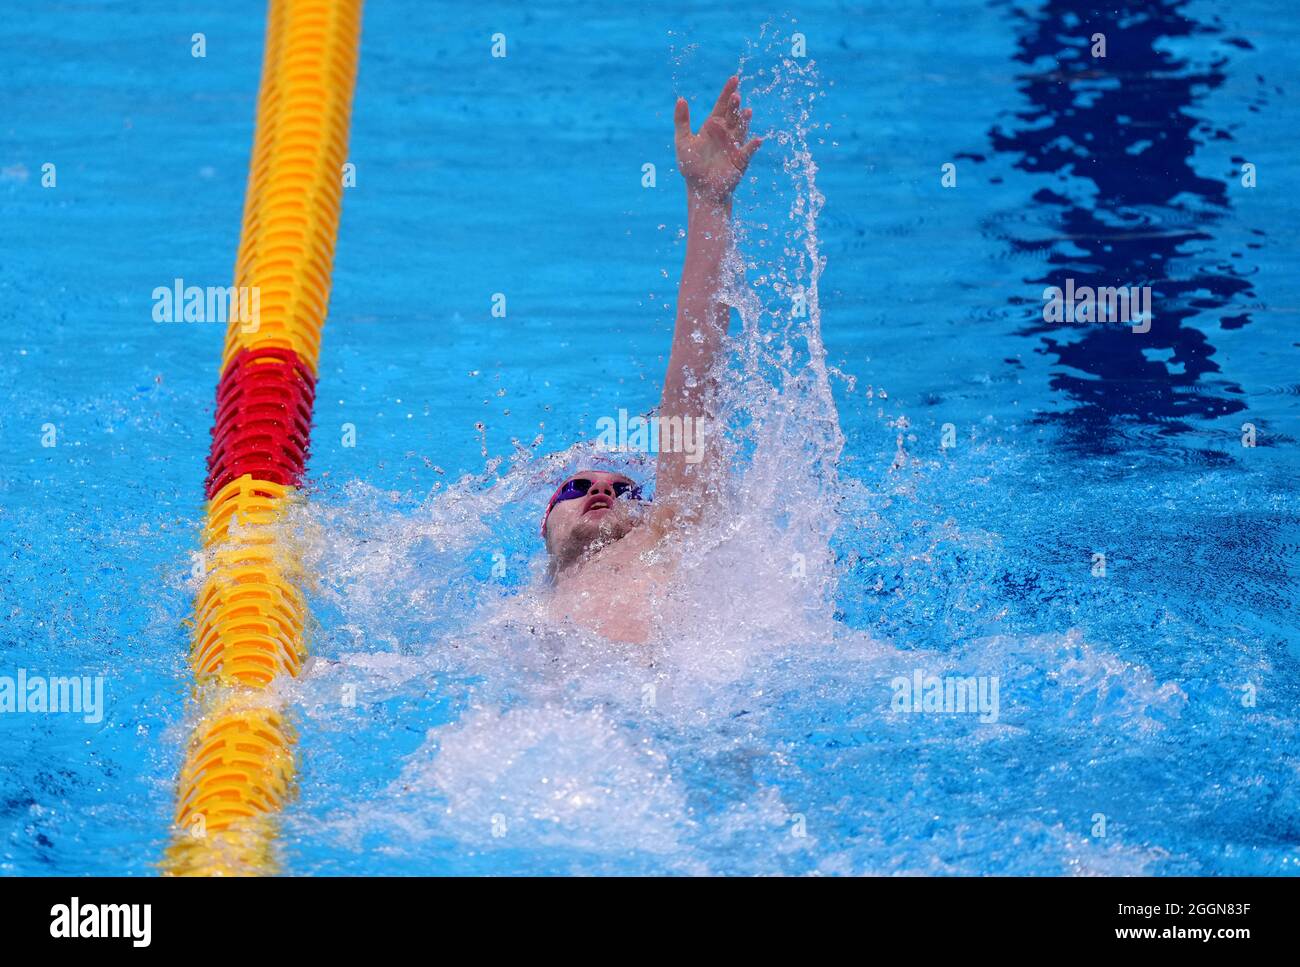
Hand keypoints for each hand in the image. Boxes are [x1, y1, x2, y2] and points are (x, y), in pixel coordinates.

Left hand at [674, 75, 761, 203]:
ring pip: (742, 129)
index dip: (728, 92)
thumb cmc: (691, 167)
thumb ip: (681, 121)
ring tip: (746, 111)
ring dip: (744, 121)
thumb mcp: (683, 142)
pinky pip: (748, 151)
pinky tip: (756, 140)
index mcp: (713, 126)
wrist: (701, 190)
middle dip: (735, 106)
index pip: (722, 105)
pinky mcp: (741, 160)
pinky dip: (753, 146)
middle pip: (732, 115)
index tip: (734, 79)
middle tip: (736, 96)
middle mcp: (726, 133)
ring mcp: (735, 145)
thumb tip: (681, 99)